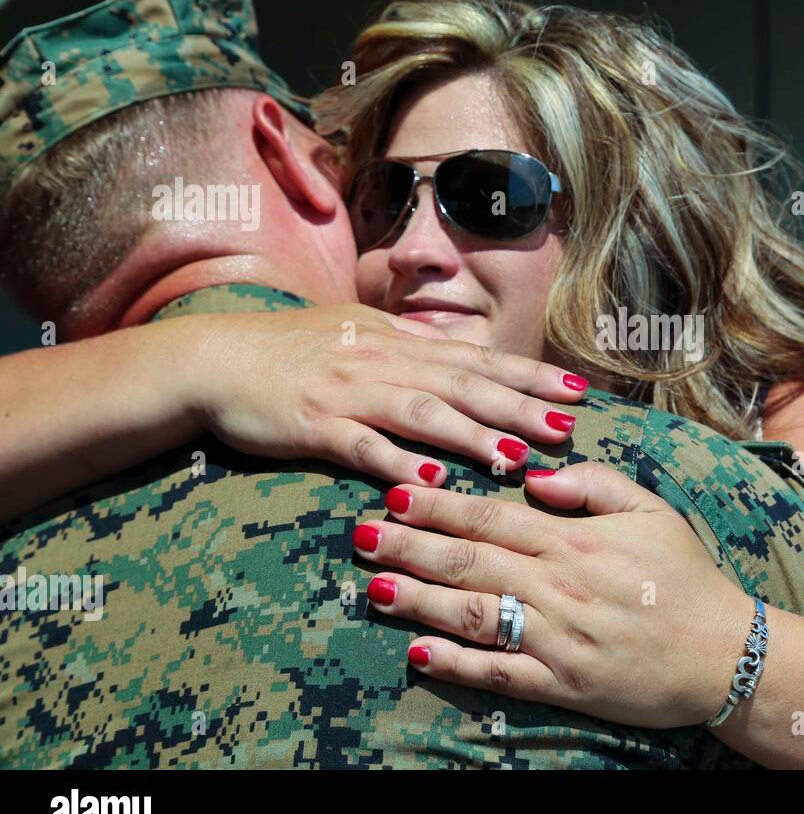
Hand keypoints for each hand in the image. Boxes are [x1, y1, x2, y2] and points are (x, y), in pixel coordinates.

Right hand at [182, 303, 588, 483]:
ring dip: (473, 435)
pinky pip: (362, 445)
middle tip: (568, 428)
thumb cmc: (291, 347)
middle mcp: (385, 363)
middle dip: (521, 407)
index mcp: (401, 345)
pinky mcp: (314, 425)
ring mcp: (350, 393)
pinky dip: (396, 462)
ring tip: (517, 457)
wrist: (214, 357)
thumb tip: (455, 353)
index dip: (532, 375)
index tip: (578, 391)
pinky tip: (430, 479)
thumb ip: (409, 346)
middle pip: (465, 385)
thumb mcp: (358, 333)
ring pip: (423, 413)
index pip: (480, 359)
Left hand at [354, 463, 755, 728]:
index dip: (437, 505)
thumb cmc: (688, 576)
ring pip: (470, 613)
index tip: (395, 493)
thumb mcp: (652, 510)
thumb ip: (594, 484)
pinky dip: (453, 662)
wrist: (724, 653)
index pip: (490, 517)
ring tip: (372, 585)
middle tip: (361, 533)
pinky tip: (416, 650)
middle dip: (408, 545)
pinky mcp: (560, 684)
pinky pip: (497, 673)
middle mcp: (557, 587)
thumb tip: (535, 477)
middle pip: (467, 561)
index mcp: (575, 541)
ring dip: (416, 597)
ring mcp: (555, 638)